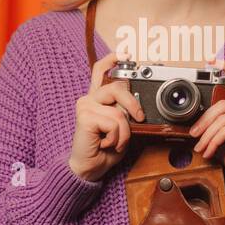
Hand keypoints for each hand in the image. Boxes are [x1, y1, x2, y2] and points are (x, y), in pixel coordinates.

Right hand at [68, 52, 144, 181]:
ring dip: (124, 131)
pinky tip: (106, 143)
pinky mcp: (85, 117)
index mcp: (98, 98)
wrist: (89, 168)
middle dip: (133, 105)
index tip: (126, 55)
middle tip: (138, 119)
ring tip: (115, 141)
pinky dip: (117, 138)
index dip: (113, 59)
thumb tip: (139, 108)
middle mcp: (89, 98)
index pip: (101, 70)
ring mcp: (85, 106)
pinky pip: (114, 122)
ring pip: (119, 111)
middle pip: (118, 87)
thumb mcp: (121, 128)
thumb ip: (126, 113)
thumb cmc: (104, 149)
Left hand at [188, 57, 224, 184]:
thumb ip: (217, 123)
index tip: (213, 59)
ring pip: (221, 119)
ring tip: (201, 148)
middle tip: (194, 134)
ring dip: (207, 136)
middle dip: (204, 120)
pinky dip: (213, 142)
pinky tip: (209, 151)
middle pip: (221, 104)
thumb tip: (197, 123)